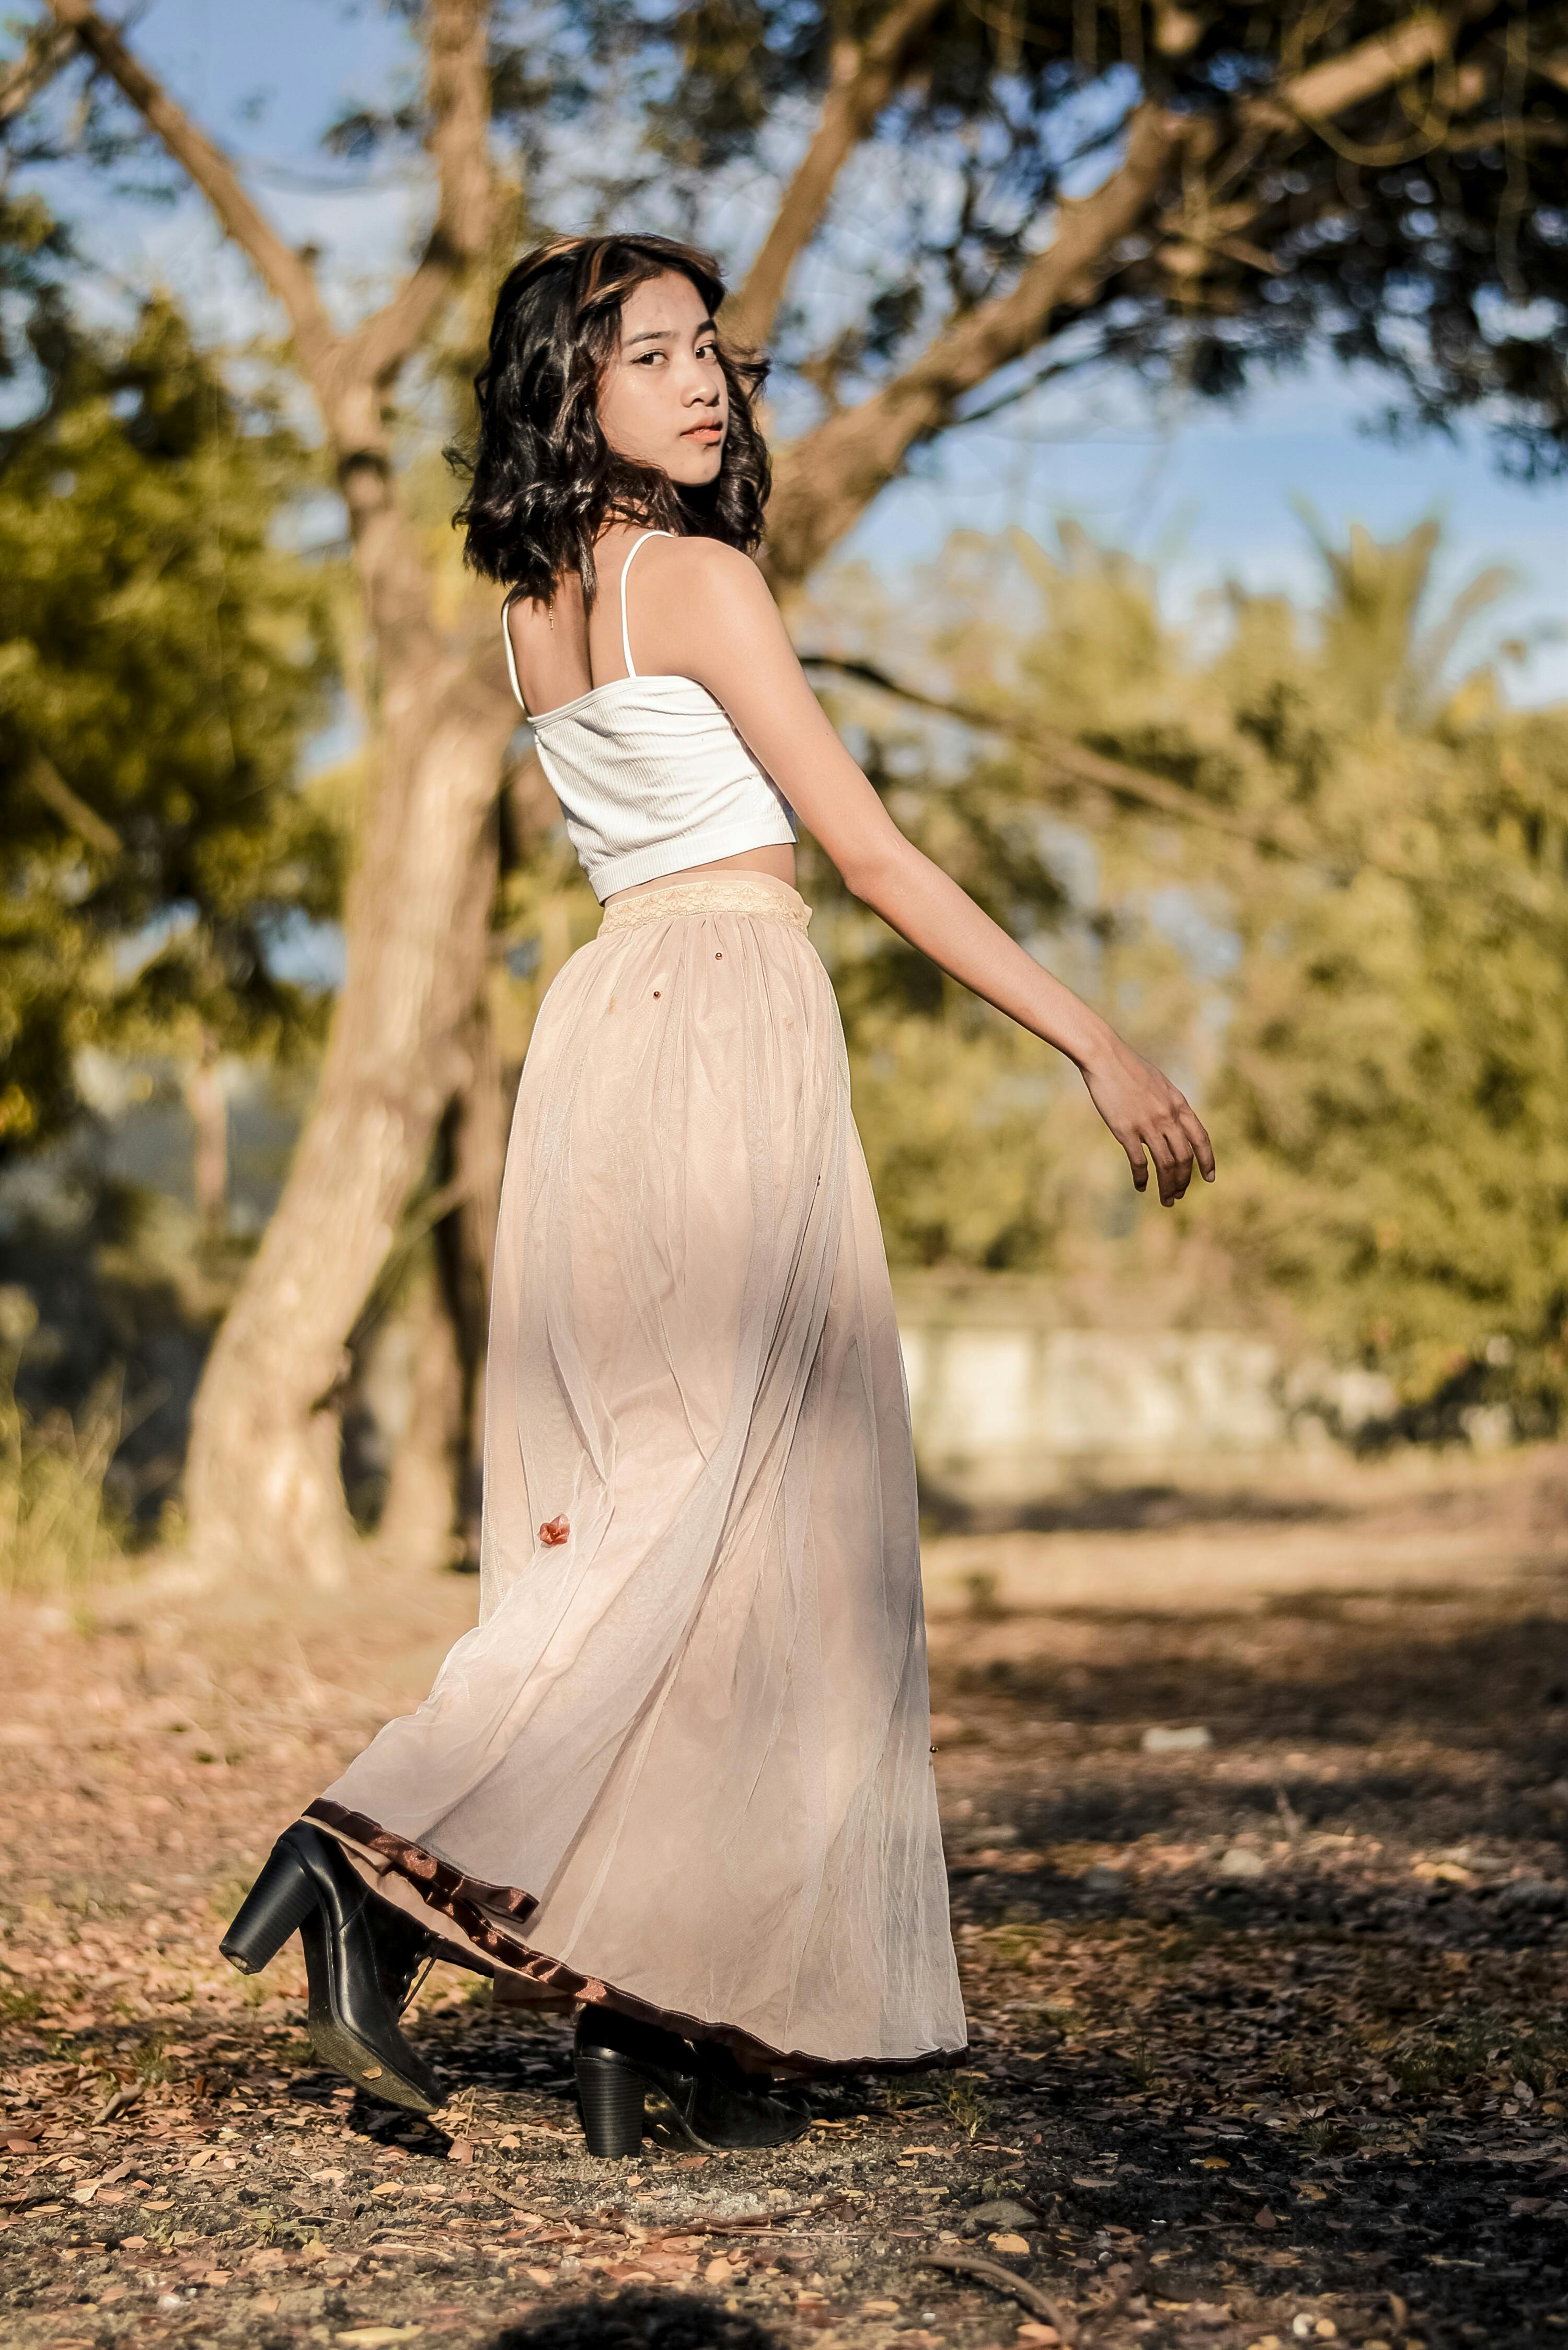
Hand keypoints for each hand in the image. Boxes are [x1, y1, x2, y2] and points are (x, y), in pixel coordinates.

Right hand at [1079, 1033, 1215, 1205]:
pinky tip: (1141, 1187)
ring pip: (1165, 1164)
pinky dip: (1142, 1178)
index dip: (1207, 1161)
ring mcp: (1147, 1124)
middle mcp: (1168, 1117)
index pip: (1201, 1139)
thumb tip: (1176, 1122)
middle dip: (1183, 1181)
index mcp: (1179, 1104)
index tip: (1209, 1178)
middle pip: (1184, 1158)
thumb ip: (1170, 1105)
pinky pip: (1139, 1162)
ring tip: (1166, 1199)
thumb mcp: (1160, 1084)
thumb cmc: (1130, 1068)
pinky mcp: (1126, 1130)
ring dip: (1167, 1186)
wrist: (1105, 1057)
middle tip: (1178, 1195)